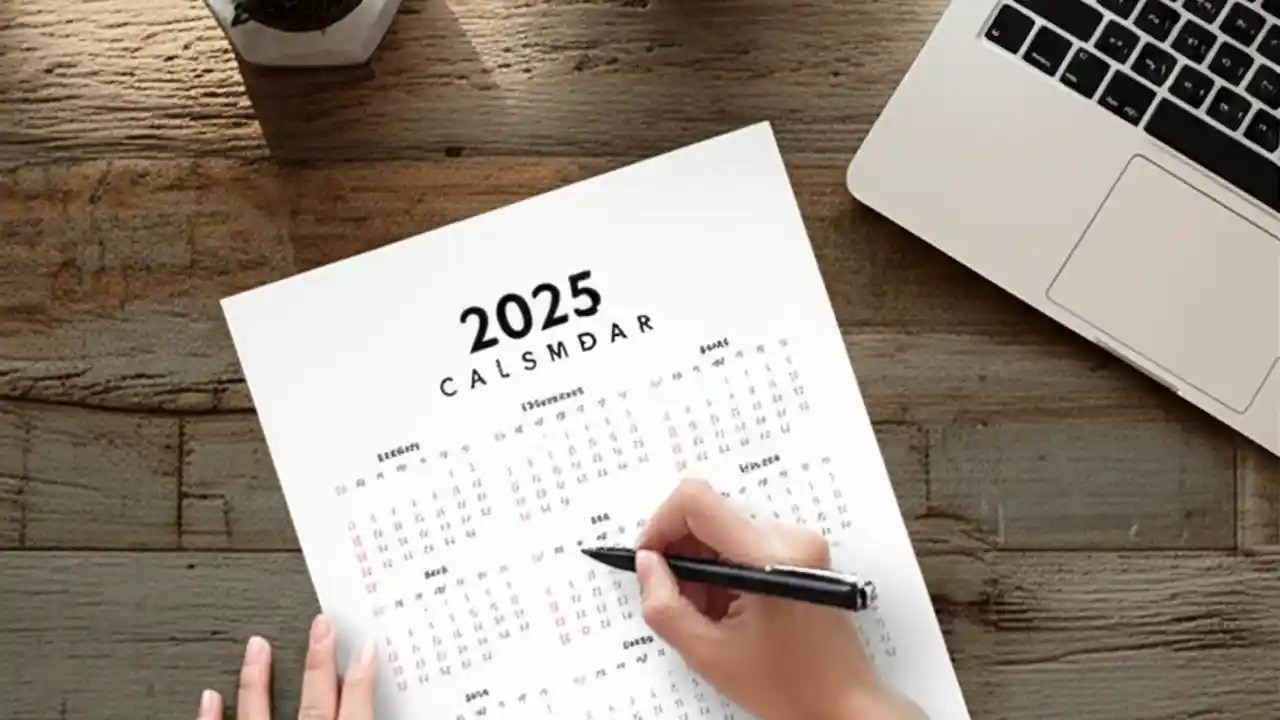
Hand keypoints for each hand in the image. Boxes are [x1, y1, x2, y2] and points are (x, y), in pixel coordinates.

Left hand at [196, 616, 376, 719]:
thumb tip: (394, 714)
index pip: (356, 712)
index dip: (363, 678)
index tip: (365, 646)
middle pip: (314, 706)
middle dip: (318, 661)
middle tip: (321, 624)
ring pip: (258, 716)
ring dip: (258, 679)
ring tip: (257, 645)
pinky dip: (211, 718)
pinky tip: (209, 697)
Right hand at [636, 479, 924, 719]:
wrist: (842, 706)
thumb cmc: (788, 688)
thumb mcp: (707, 653)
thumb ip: (664, 605)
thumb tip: (647, 564)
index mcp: (769, 557)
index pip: (697, 501)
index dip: (660, 524)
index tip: (649, 557)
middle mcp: (790, 539)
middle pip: (710, 516)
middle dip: (683, 557)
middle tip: (681, 603)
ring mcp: (801, 544)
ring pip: (725, 532)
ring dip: (705, 569)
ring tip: (712, 617)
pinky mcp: (804, 554)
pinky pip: (747, 545)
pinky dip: (726, 572)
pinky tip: (732, 612)